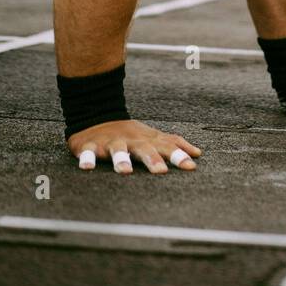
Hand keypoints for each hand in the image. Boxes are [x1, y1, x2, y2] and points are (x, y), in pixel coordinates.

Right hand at [67, 119, 201, 173]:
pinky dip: (87, 158)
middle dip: (153, 159)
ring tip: (125, 171)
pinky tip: (87, 167)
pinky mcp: (90, 145)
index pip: (166, 147)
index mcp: (147, 140)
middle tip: (161, 171)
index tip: (190, 166)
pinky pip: (88, 152)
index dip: (178, 155)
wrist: (97, 114)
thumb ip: (173, 145)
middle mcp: (131, 141)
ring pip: (117, 149)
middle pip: (144, 149)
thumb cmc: (130, 134)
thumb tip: (197, 154)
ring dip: (121, 159)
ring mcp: (111, 142)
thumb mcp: (153, 137)